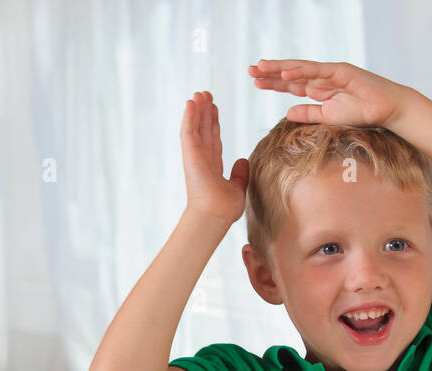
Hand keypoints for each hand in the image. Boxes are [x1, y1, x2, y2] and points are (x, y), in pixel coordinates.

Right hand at [181, 91, 248, 224]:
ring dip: (197, 109)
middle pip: (204, 129)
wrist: (215, 215)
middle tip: (206, 95)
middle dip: (205, 112)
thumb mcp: (238, 187)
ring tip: (200, 93)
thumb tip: (243, 159)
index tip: (215, 109)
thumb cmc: (225, 209)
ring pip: (196, 126)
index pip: (213, 139)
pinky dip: (189, 115)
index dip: (213, 123)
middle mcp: (202, 159)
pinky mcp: (190, 153)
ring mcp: (194, 155)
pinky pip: (188, 130)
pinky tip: (191, 101)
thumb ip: (240, 173)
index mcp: (212, 166)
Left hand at [248, 60, 408, 127]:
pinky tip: (286, 72)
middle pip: (291, 74)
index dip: (273, 82)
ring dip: (281, 68)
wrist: (385, 110)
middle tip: (250, 70)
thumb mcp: (327, 117)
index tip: (255, 81)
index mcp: (317, 89)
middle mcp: (321, 78)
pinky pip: (318, 71)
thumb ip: (308, 114)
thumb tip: (288, 112)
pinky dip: (302, 71)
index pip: (290, 84)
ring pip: (301, 69)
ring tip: (262, 67)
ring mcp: (330, 73)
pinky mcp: (341, 72)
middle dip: (271, 72)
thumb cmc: (360, 113)